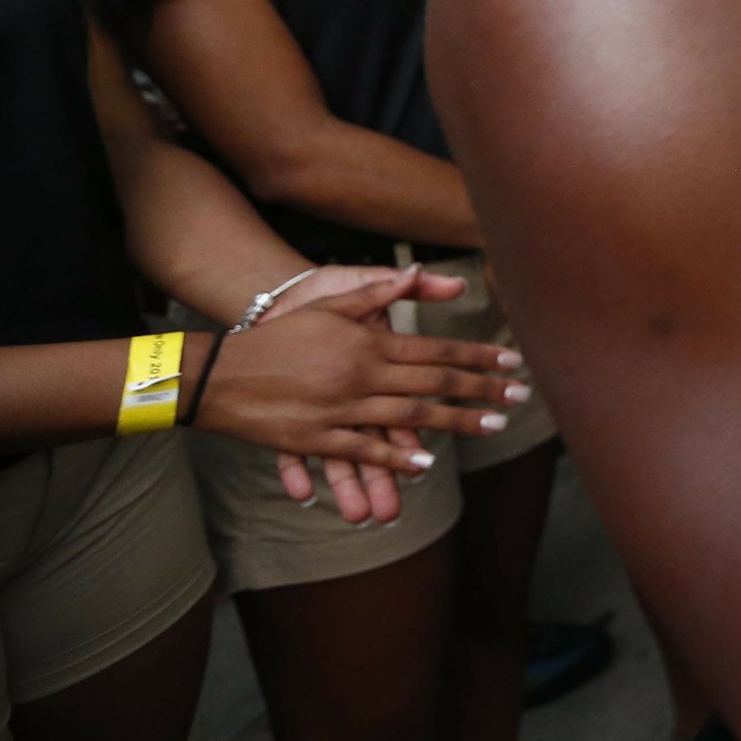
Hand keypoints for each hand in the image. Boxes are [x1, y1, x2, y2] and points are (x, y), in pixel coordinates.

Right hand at [199, 272, 528, 521]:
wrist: (221, 368)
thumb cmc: (281, 330)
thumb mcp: (331, 303)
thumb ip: (381, 293)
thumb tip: (425, 274)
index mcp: (368, 343)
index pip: (436, 351)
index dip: (477, 357)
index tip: (512, 363)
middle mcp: (361, 376)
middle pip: (434, 386)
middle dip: (481, 391)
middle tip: (520, 398)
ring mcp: (339, 409)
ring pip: (408, 420)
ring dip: (454, 424)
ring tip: (493, 428)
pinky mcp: (316, 437)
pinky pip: (363, 451)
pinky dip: (395, 459)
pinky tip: (426, 465)